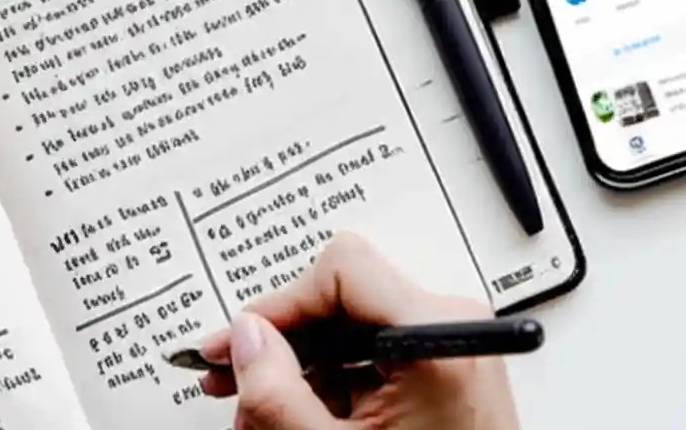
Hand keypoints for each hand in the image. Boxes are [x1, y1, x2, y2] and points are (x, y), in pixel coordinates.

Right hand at [199, 234, 519, 429]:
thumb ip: (278, 391)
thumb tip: (246, 337)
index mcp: (435, 334)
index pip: (340, 269)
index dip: (278, 306)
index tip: (242, 341)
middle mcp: (452, 327)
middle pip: (339, 299)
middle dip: (281, 345)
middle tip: (233, 374)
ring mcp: (451, 348)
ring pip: (348, 331)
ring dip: (299, 369)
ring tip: (263, 412)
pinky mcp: (445, 371)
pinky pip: (369, 356)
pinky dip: (329, 383)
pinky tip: (301, 416)